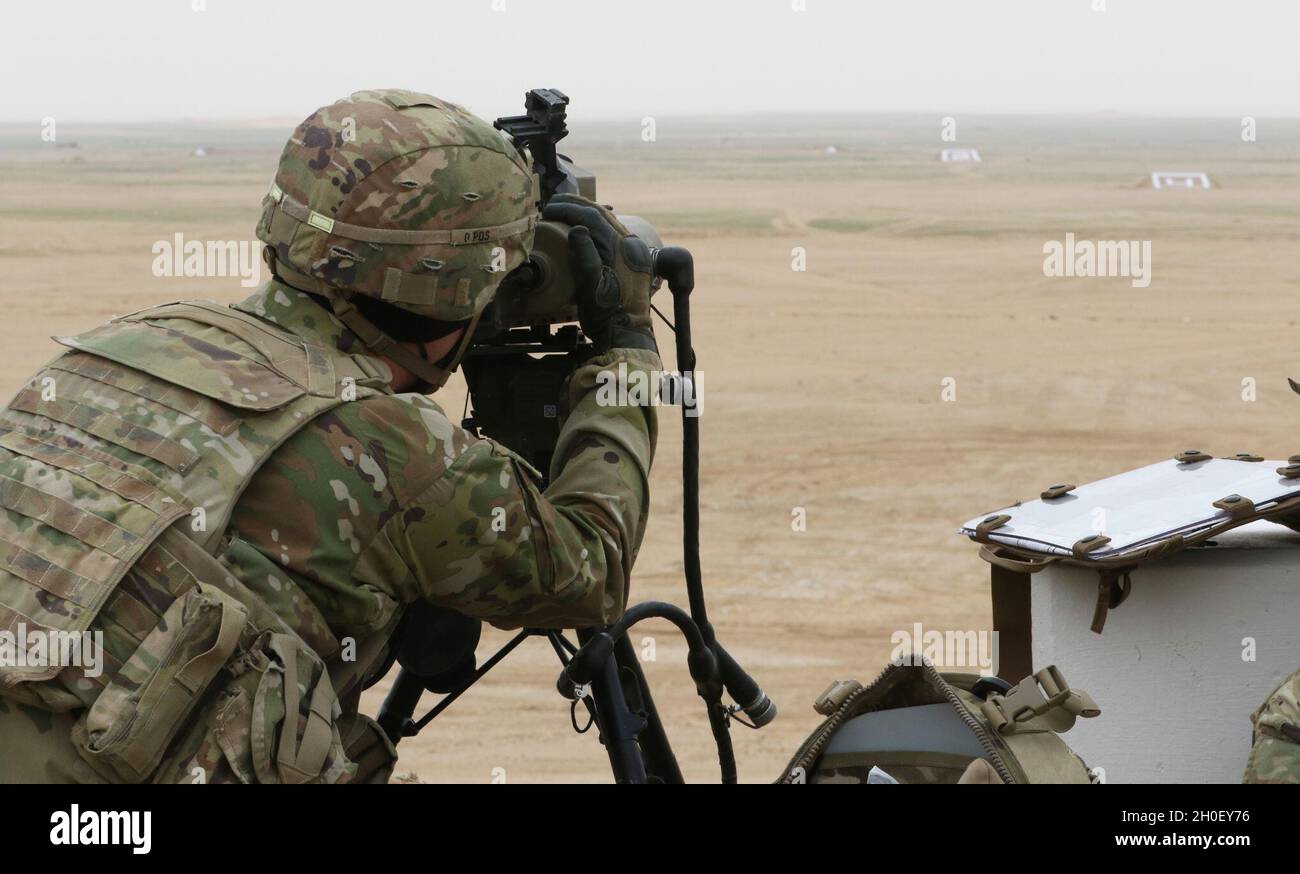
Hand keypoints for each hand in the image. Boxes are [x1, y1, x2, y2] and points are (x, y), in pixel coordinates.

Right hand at [541, 194, 655, 353]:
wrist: (626, 335)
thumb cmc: (606, 314)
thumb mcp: (591, 287)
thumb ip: (586, 257)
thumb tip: (577, 229)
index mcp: (622, 248)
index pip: (593, 216)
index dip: (569, 209)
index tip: (549, 209)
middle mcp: (632, 246)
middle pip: (603, 214)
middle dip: (577, 205)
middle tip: (555, 203)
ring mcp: (635, 252)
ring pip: (610, 221)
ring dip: (587, 213)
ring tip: (566, 211)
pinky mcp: (633, 261)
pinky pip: (614, 233)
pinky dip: (597, 225)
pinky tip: (586, 228)